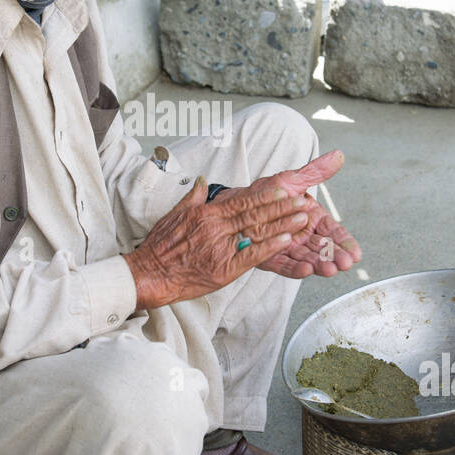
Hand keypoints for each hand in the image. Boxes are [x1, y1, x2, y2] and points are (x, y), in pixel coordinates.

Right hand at [125, 176, 312, 309]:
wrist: (151, 273)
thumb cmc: (160, 247)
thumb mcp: (175, 214)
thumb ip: (194, 197)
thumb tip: (204, 181)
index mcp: (207, 214)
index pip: (242, 201)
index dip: (265, 196)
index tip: (283, 190)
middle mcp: (217, 228)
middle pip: (255, 215)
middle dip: (281, 208)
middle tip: (303, 201)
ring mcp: (222, 248)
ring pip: (257, 233)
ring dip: (282, 225)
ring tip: (302, 218)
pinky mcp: (225, 268)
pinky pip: (252, 255)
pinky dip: (270, 247)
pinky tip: (286, 241)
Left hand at [216, 151, 360, 279]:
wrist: (236, 204)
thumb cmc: (267, 192)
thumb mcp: (292, 180)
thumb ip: (315, 172)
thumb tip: (338, 155)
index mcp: (312, 220)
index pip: (333, 233)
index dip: (345, 243)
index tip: (356, 254)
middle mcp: (303, 237)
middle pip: (323, 249)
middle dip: (335, 257)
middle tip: (345, 264)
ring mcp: (288, 248)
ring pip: (307, 259)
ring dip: (319, 265)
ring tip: (329, 270)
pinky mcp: (271, 257)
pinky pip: (284, 264)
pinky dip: (295, 268)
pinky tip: (306, 270)